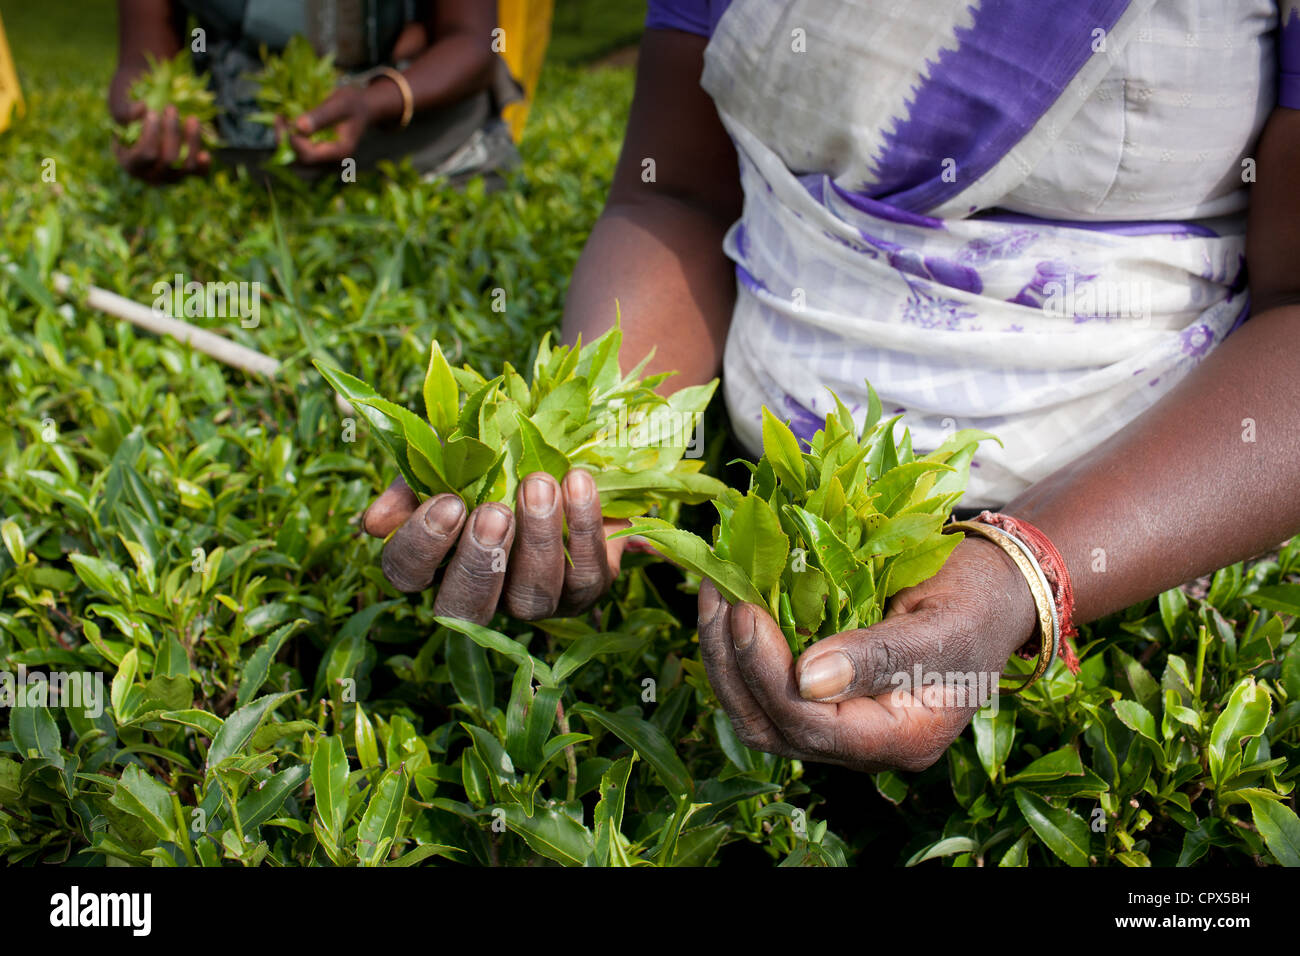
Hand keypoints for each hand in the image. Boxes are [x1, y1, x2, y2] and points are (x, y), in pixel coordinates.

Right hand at [110, 70, 210, 182]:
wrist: (142, 133)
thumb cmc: (130, 120)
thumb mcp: (122, 112)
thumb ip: (126, 111)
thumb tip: (142, 108)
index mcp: (131, 163)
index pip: (146, 154)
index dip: (152, 134)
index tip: (153, 112)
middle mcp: (150, 176)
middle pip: (169, 159)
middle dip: (172, 131)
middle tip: (171, 108)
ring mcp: (170, 177)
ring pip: (188, 165)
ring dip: (192, 140)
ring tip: (192, 119)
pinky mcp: (186, 175)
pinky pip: (199, 173)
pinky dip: (204, 163)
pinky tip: (205, 152)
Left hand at [284, 86, 370, 164]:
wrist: (363, 109)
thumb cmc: (353, 103)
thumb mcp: (339, 103)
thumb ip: (321, 116)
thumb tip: (298, 127)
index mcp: (340, 151)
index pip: (308, 156)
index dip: (292, 141)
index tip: (284, 118)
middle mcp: (332, 162)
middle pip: (299, 162)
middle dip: (284, 142)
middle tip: (280, 118)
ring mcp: (325, 161)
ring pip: (296, 161)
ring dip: (284, 142)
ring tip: (282, 119)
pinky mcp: (319, 157)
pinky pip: (298, 155)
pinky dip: (289, 141)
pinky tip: (287, 124)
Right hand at [362, 470, 627, 623]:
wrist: (571, 445)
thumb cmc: (500, 452)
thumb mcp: (451, 455)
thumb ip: (414, 482)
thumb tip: (375, 524)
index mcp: (439, 560)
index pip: (407, 575)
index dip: (422, 546)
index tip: (449, 502)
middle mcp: (485, 592)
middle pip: (465, 610)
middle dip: (478, 564)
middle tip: (493, 513)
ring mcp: (537, 599)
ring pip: (531, 597)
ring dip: (537, 540)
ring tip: (539, 484)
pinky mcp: (588, 588)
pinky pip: (587, 574)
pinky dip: (583, 525)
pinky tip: (577, 482)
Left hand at [696, 536, 1038, 771]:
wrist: (995, 593)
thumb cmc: (978, 604)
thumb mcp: (942, 626)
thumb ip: (881, 656)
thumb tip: (808, 679)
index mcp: (902, 738)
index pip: (811, 725)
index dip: (767, 671)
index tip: (744, 610)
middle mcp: (863, 744)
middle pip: (771, 726)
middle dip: (731, 662)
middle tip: (717, 594)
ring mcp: (839, 723)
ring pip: (757, 711)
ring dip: (725, 653)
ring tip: (713, 591)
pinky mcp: (822, 695)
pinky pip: (766, 686)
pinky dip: (741, 646)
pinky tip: (729, 600)